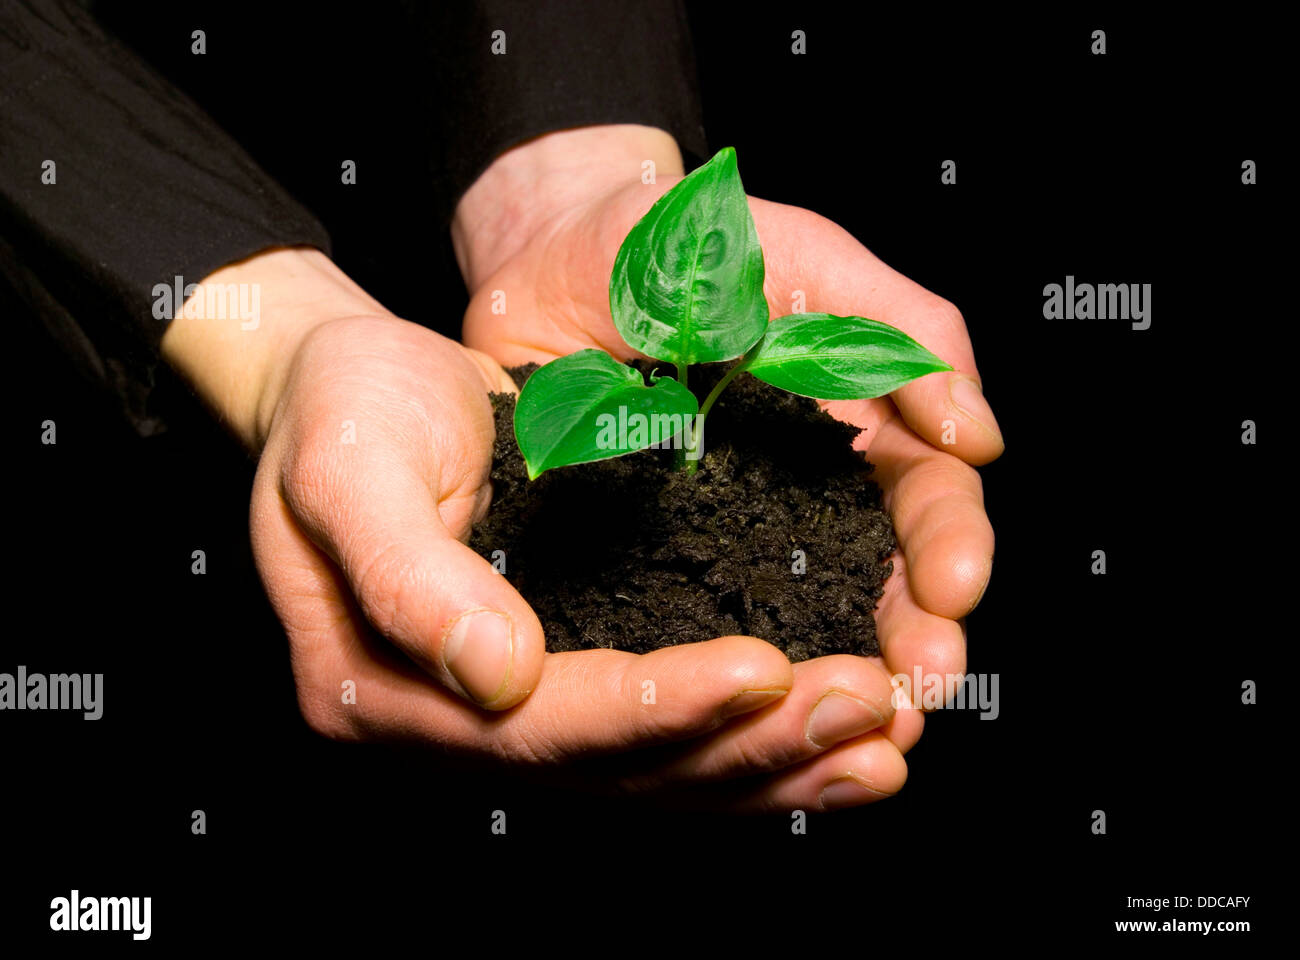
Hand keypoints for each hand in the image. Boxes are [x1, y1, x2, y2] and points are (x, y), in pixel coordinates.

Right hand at [161, 247, 829, 801]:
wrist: (351, 392)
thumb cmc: (338, 416)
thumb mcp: (348, 471)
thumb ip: (408, 577)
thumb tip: (498, 675)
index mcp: (388, 695)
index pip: (539, 729)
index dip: (652, 709)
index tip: (761, 671)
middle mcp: (463, 726)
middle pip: (621, 770)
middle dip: (751, 745)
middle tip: (869, 709)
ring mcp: (522, 713)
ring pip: (663, 771)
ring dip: (778, 761)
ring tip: (884, 736)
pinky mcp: (575, 672)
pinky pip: (672, 731)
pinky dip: (757, 736)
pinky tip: (838, 731)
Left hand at [455, 126, 1002, 810]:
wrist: (550, 252)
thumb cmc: (685, 242)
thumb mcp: (808, 260)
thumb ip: (903, 333)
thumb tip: (979, 438)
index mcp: (856, 423)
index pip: (929, 498)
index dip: (951, 546)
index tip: (955, 587)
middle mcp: (802, 491)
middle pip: (879, 578)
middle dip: (912, 634)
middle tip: (922, 684)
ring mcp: (726, 530)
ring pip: (798, 615)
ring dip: (837, 670)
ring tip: (860, 718)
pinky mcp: (649, 554)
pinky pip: (694, 618)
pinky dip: (729, 669)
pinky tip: (745, 709)